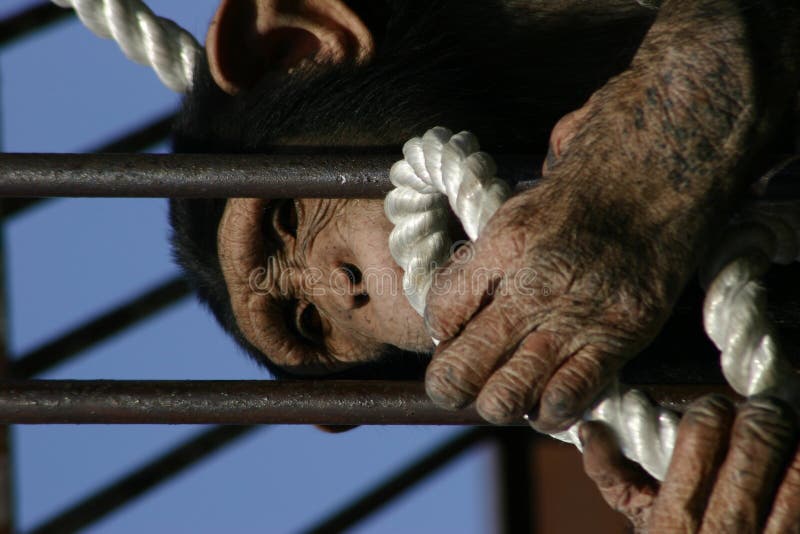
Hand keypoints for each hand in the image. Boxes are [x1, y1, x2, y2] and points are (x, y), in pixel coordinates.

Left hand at [423, 177, 680, 429]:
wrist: (648, 188)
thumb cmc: (571, 208)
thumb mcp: (507, 221)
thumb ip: (470, 273)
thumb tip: (440, 328)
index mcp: (502, 250)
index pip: (440, 316)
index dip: (438, 338)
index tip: (450, 340)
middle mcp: (536, 289)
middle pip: (464, 370)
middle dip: (451, 385)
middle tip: (463, 377)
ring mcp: (578, 319)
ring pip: (509, 396)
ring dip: (495, 402)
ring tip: (503, 387)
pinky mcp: (619, 339)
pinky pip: (568, 399)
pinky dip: (545, 411)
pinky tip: (542, 398)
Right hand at [581, 396, 799, 532]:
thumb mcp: (642, 526)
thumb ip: (613, 477)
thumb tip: (591, 429)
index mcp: (675, 521)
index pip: (701, 432)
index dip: (711, 411)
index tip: (716, 412)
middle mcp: (726, 532)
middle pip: (757, 437)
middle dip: (762, 414)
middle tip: (762, 412)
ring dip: (797, 438)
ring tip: (790, 434)